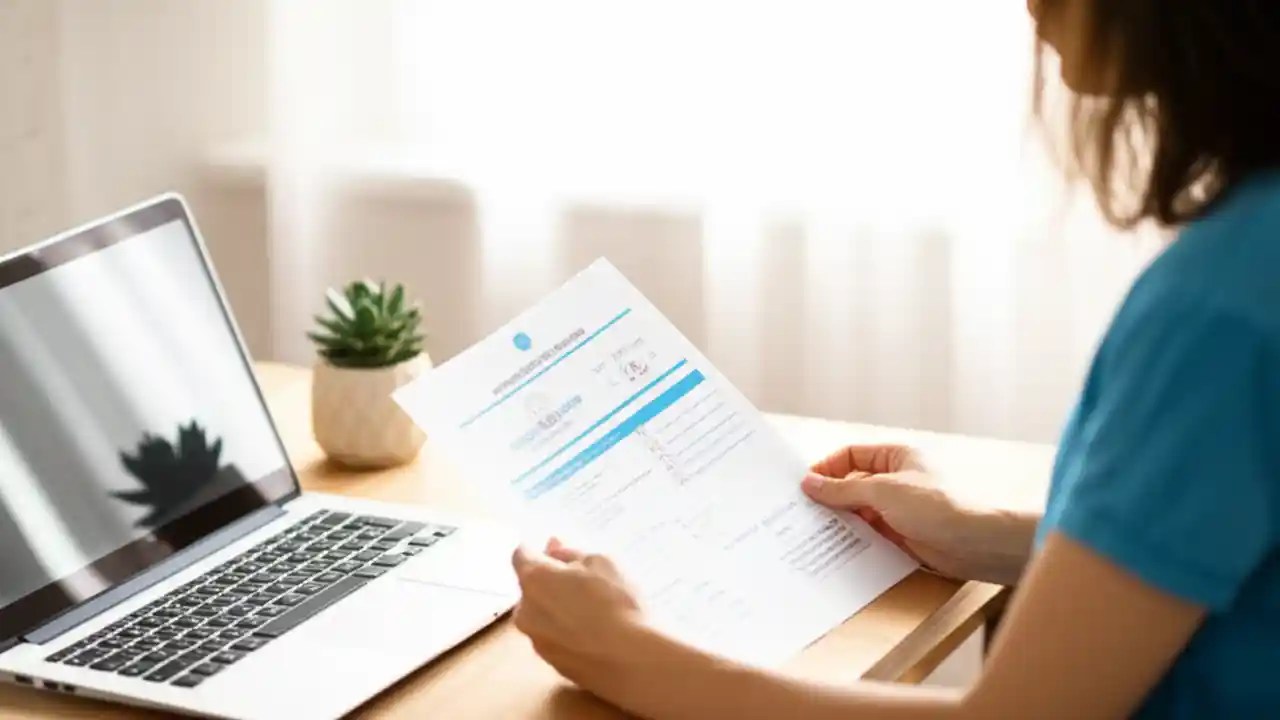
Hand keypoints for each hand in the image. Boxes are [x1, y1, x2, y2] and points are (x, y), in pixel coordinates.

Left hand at [511, 539, 648, 693]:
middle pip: (530, 587)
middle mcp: (525, 610)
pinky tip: (593, 634)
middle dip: (550, 581)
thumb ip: (570, 553)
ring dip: (557, 608)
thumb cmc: (617, 603)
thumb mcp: (601, 562)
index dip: (539, 551)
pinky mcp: (550, 663)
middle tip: (584, 583)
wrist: (630, 660)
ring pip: (540, 615)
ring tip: (593, 612)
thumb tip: (552, 548)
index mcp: (534, 579)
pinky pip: (553, 638)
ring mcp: (536, 640)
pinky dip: (565, 632)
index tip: (558, 552)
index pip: (521, 555)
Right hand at [802, 445, 1035, 584]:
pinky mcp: (903, 536)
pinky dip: (854, 540)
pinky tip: (835, 548)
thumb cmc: (937, 506)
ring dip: (840, 521)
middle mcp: (896, 481)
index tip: (804, 486)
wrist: (976, 544)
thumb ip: (843, 489)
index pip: (852, 456)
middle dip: (830, 498)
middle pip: (853, 485)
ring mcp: (899, 509)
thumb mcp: (883, 491)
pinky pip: (870, 535)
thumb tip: (810, 484)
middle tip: (801, 512)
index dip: (827, 468)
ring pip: (859, 512)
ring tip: (812, 532)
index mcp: (896, 457)